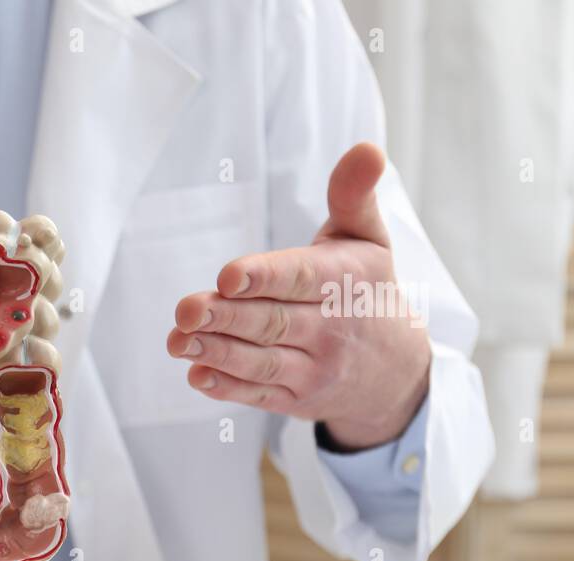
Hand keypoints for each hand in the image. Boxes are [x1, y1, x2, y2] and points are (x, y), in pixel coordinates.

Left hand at [168, 143, 429, 449]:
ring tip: (178, 341)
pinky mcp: (297, 399)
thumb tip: (366, 148)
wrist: (395, 372)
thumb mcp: (368, 240)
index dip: (264, 278)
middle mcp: (330, 329)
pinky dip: (228, 389)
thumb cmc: (367, 290)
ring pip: (261, 362)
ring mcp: (313, 369)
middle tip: (185, 309)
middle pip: (272, 323)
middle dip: (226, 317)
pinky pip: (260, 396)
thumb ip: (354, 197)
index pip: (301, 279)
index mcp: (343, 283)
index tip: (227, 276)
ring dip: (217, 353)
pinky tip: (197, 376)